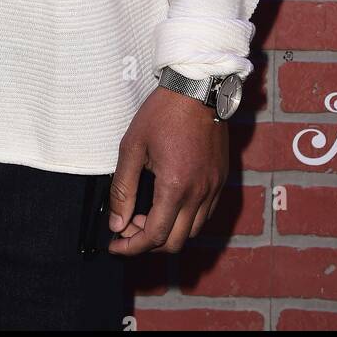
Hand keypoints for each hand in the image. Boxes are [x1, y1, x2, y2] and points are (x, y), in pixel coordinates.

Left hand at [107, 85, 227, 254]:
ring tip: (146, 214)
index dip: (131, 247)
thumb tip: (116, 223)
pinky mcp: (220, 180)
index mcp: (175, 187)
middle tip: (128, 228)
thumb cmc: (162, 113)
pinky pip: (205, 215)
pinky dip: (185, 220)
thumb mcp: (132, 147)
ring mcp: (213, 188)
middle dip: (147, 243)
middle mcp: (199, 193)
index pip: (154, 236)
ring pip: (192, 232)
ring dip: (167, 232)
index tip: (115, 245)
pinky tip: (168, 203)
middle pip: (174, 243)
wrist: (198, 89)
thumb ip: (123, 188)